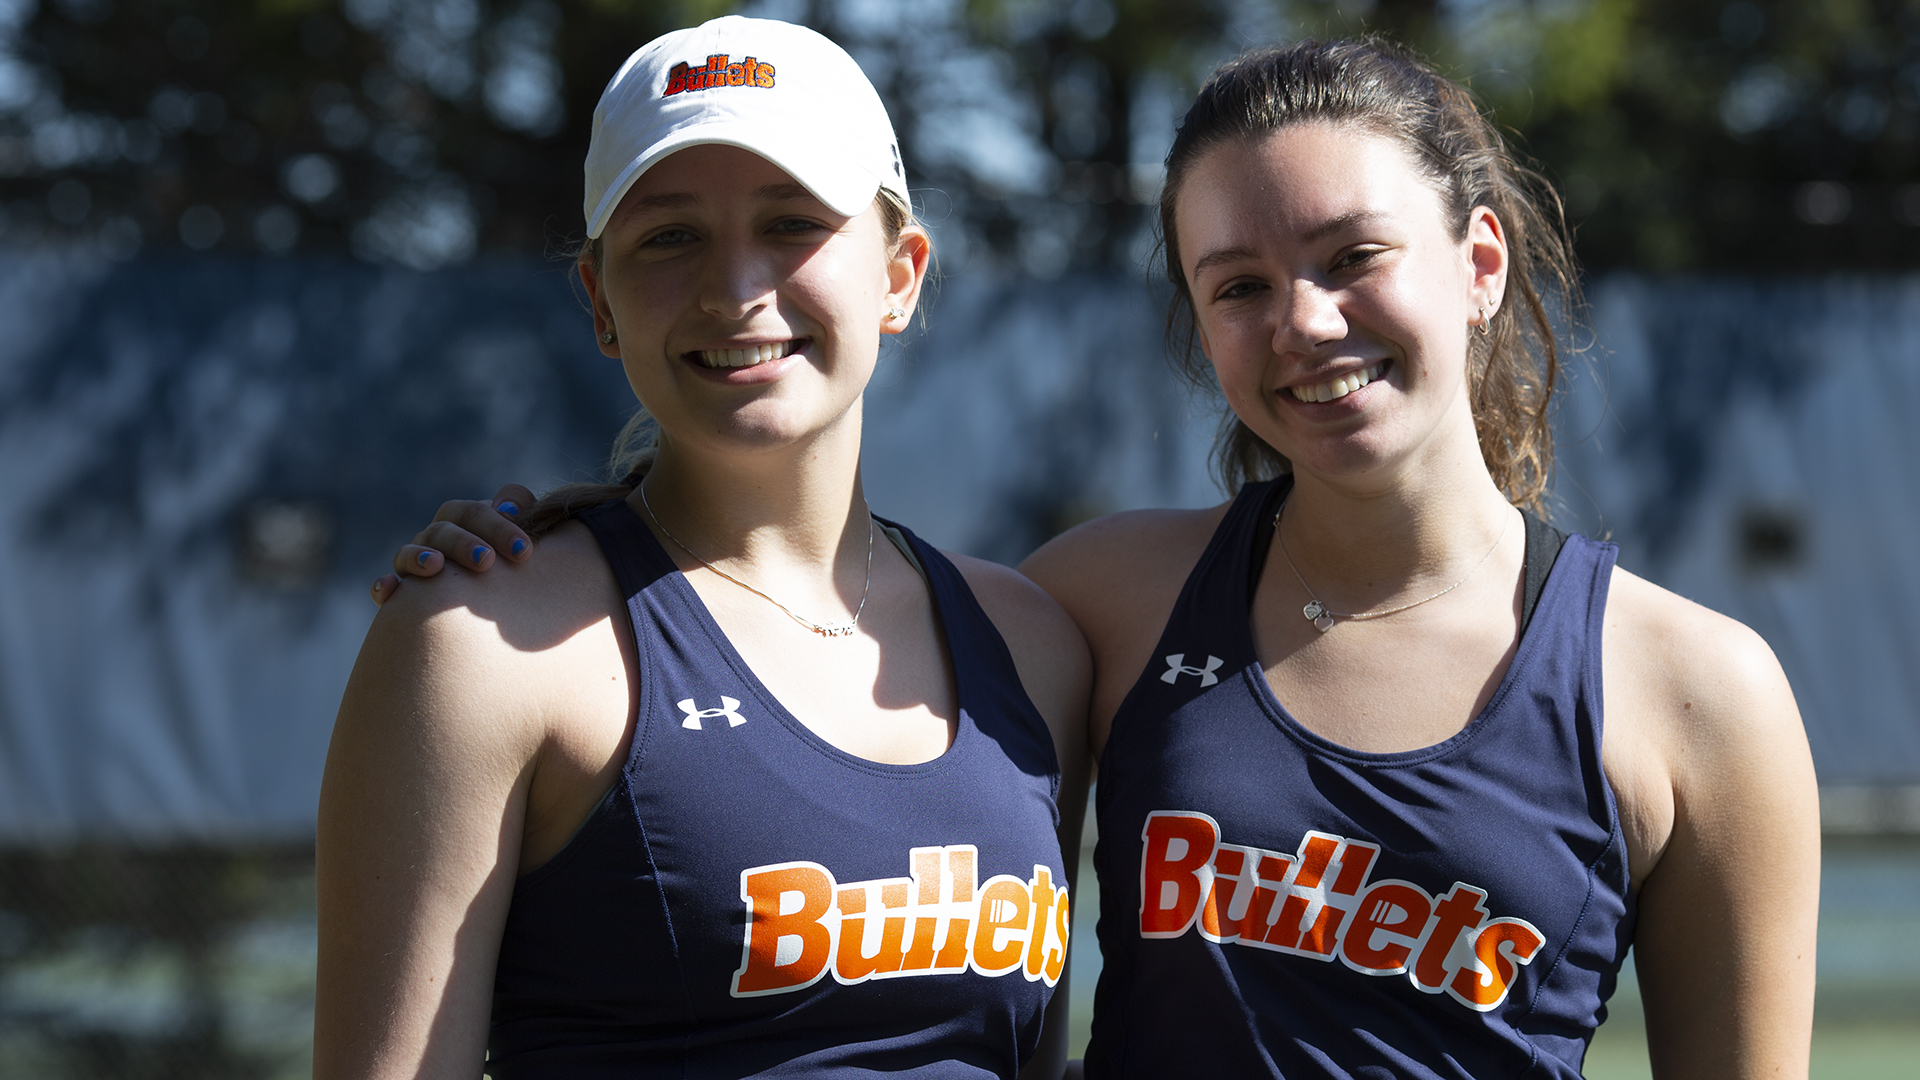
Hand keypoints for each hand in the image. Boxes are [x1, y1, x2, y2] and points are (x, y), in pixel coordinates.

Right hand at [371, 484, 536, 605]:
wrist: (499, 606)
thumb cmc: (514, 564)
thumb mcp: (523, 535)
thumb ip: (522, 508)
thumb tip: (511, 509)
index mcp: (464, 521)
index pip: (472, 513)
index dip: (498, 527)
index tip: (524, 551)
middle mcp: (436, 539)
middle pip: (442, 531)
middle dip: (464, 543)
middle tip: (487, 561)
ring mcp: (414, 565)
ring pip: (408, 553)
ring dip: (419, 557)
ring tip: (436, 566)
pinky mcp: (400, 594)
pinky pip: (384, 588)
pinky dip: (383, 586)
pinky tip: (390, 590)